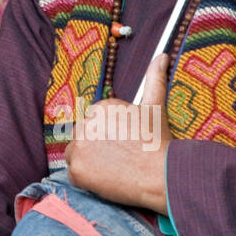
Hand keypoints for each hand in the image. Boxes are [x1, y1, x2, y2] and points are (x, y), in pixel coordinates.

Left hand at [64, 53, 171, 213]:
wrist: (160, 174)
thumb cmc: (159, 143)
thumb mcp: (155, 107)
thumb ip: (154, 79)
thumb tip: (161, 55)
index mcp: (101, 106)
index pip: (94, 123)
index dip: (108, 137)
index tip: (124, 145)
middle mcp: (86, 122)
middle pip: (83, 138)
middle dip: (97, 148)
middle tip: (120, 159)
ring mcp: (79, 146)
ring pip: (75, 155)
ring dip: (89, 163)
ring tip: (114, 169)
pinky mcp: (77, 169)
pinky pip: (74, 175)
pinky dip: (87, 180)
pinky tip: (106, 179)